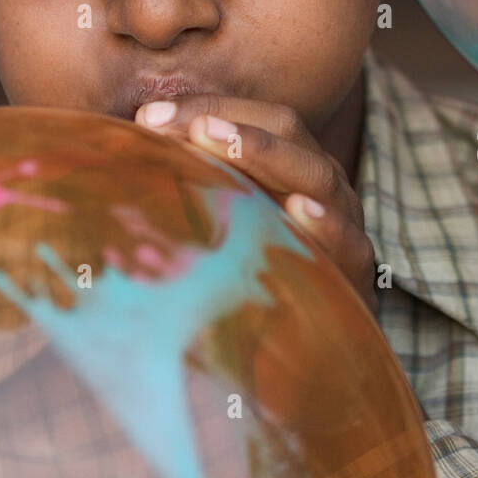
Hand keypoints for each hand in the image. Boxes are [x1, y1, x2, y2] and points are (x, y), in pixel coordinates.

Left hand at [135, 95, 378, 316]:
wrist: (303, 370)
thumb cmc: (244, 296)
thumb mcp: (209, 242)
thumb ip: (182, 202)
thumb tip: (120, 166)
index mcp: (287, 168)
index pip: (254, 117)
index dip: (205, 108)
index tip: (147, 117)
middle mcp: (318, 188)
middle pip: (287, 132)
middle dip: (230, 122)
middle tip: (178, 122)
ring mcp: (344, 226)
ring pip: (318, 175)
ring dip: (265, 154)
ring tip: (218, 138)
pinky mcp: (357, 275)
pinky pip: (349, 243)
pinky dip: (327, 226)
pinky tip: (297, 210)